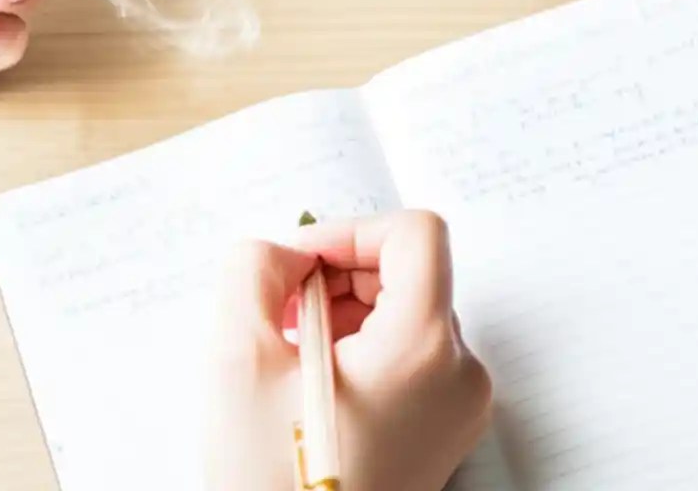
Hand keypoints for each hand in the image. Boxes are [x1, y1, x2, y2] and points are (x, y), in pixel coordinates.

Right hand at [205, 211, 491, 490]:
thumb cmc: (273, 483)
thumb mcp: (238, 357)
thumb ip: (253, 269)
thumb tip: (281, 249)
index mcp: (423, 348)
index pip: (415, 234)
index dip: (350, 231)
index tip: (300, 263)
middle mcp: (459, 373)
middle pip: (409, 273)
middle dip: (337, 277)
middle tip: (281, 316)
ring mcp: (458, 407)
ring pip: (407, 314)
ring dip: (344, 313)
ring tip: (291, 356)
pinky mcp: (444, 430)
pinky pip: (410, 358)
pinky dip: (361, 349)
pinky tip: (312, 383)